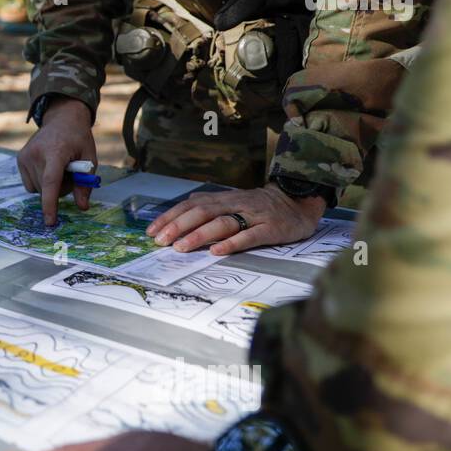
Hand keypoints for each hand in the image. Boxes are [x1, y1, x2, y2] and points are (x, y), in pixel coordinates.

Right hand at [17, 96, 97, 225]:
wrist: (62, 119)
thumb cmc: (78, 139)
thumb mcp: (90, 159)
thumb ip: (85, 184)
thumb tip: (82, 207)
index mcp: (56, 152)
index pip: (51, 182)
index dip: (50, 204)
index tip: (50, 222)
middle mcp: (36, 153)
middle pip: (46, 189)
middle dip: (60, 189)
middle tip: (70, 172)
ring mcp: (25, 156)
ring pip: (38, 190)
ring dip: (50, 187)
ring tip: (58, 168)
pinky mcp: (19, 159)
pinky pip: (30, 185)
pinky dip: (40, 183)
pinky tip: (47, 168)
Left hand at [145, 183, 325, 254]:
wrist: (298, 202)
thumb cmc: (260, 206)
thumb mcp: (233, 200)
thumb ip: (211, 202)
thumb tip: (185, 204)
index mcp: (223, 198)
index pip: (191, 205)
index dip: (171, 217)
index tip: (152, 231)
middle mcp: (235, 204)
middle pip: (202, 211)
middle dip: (178, 226)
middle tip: (161, 241)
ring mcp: (253, 215)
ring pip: (223, 222)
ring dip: (200, 234)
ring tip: (181, 247)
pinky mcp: (270, 228)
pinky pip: (250, 235)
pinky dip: (232, 243)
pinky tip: (217, 251)